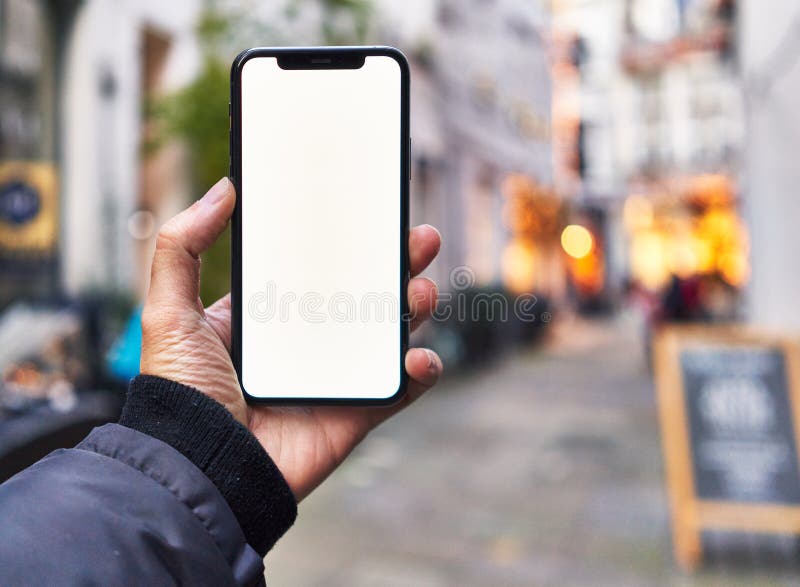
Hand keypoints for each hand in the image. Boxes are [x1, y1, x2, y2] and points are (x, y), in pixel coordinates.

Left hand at [140, 177, 441, 500]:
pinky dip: (421, 370)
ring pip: (389, 335)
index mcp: (269, 318)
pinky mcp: (356, 413)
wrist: (202, 466)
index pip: (317, 271)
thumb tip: (221, 189)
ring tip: (422, 291)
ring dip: (415, 309)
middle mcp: (305, 344)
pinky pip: (400, 388)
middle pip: (364, 296)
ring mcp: (334, 378)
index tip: (370, 215)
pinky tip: (417, 356)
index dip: (347, 245)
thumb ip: (183, 247)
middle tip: (420, 240)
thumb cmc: (182, 394)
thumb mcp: (168, 311)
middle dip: (397, 267)